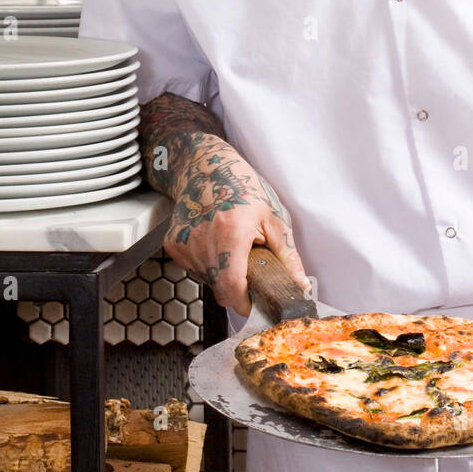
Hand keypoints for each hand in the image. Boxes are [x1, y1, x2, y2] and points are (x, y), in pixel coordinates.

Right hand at [162, 136, 308, 316]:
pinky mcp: (173, 246)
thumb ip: (287, 256)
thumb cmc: (242, 187)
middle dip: (237, 288)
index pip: (232, 287)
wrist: (205, 167)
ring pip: (207, 281)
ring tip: (231, 247)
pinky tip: (215, 243)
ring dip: (222, 275)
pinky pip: (195, 269)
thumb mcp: (273, 217)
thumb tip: (300, 286)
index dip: (245, 303)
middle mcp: (202, 241)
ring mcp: (184, 245)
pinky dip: (208, 265)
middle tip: (249, 267)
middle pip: (220, 288)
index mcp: (230, 233)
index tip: (255, 304)